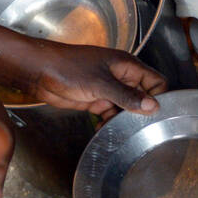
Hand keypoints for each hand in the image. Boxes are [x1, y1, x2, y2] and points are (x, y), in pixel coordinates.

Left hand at [19, 41, 167, 120]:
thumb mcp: (101, 84)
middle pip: (142, 97)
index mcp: (126, 66)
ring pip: (126, 108)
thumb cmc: (67, 68)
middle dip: (140, 113)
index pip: (155, 81)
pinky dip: (110, 123)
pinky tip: (104, 130)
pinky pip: (111, 113)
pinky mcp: (96, 99)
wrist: (39, 71)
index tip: (155, 115)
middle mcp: (120, 76)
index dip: (158, 97)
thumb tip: (152, 106)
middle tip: (137, 128)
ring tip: (119, 132)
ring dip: (124, 121)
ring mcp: (108, 88)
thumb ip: (127, 96)